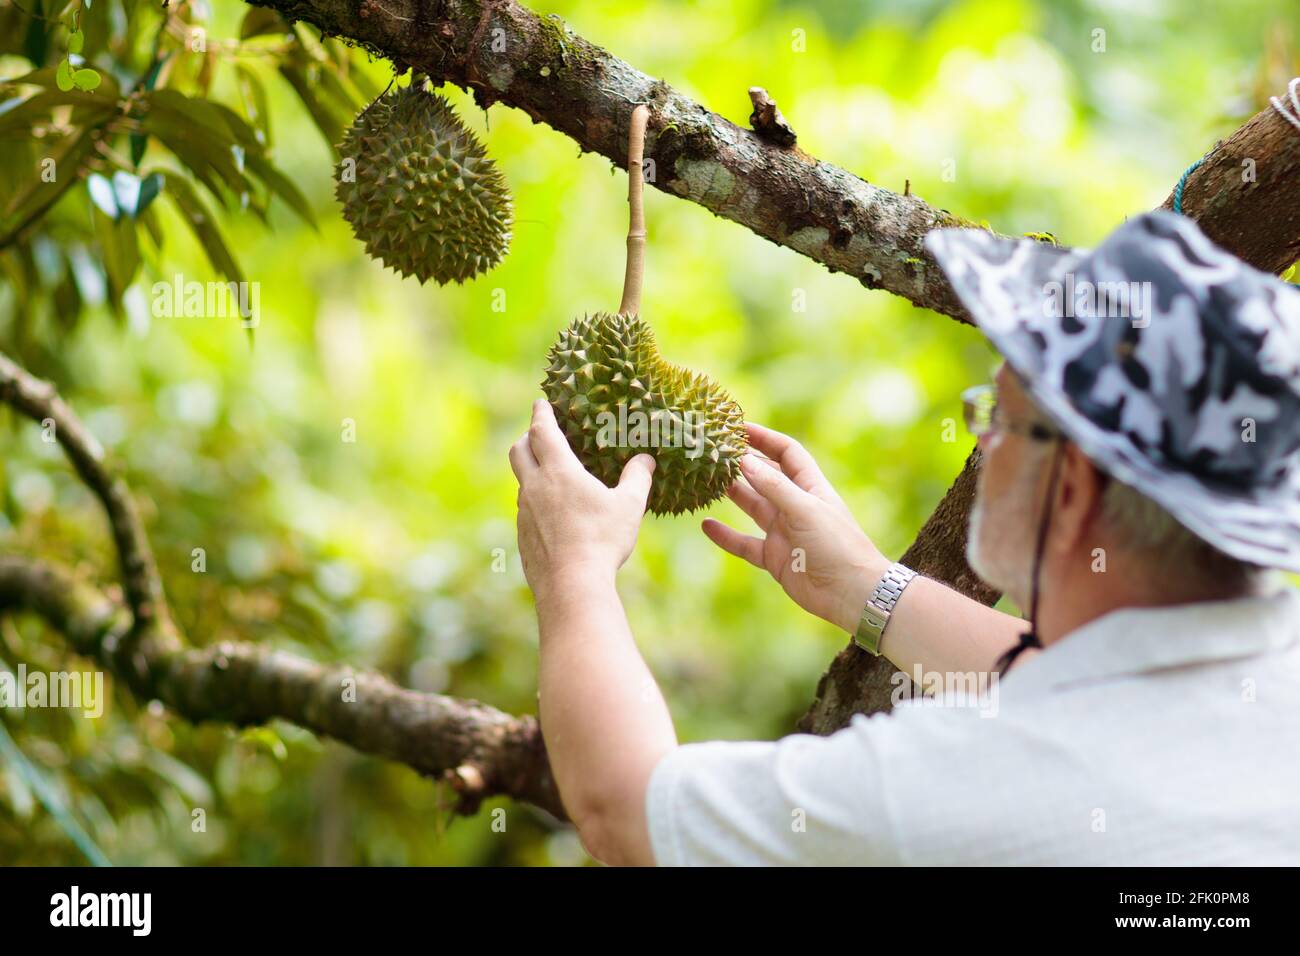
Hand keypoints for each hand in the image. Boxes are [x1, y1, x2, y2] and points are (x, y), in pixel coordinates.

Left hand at [510, 399, 655, 597]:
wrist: (571, 585)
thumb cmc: (602, 540)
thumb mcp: (629, 506)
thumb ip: (638, 478)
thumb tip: (646, 460)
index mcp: (558, 471)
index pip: (542, 431)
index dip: (541, 413)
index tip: (541, 402)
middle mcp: (534, 487)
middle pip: (519, 450)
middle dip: (527, 437)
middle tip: (538, 433)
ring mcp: (524, 513)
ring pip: (521, 482)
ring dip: (531, 472)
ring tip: (550, 476)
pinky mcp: (522, 536)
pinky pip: (525, 510)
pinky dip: (535, 502)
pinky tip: (552, 514)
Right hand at [702, 423, 887, 632]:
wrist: (851, 594)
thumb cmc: (837, 546)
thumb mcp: (805, 510)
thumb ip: (774, 487)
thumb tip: (744, 460)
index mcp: (810, 487)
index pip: (786, 453)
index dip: (764, 438)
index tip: (737, 427)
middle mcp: (795, 506)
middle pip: (765, 477)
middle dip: (742, 463)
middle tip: (714, 451)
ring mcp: (784, 532)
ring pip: (752, 506)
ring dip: (733, 493)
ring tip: (706, 480)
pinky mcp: (774, 558)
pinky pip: (745, 543)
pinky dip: (726, 536)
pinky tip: (706, 525)